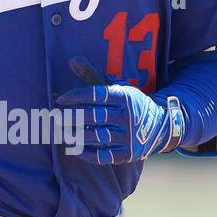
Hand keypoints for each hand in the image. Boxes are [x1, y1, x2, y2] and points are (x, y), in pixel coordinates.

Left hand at [55, 59, 183, 165]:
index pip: (97, 94)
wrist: (161, 126)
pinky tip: (75, 149)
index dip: (77, 96)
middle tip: (56, 118)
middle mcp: (127, 116)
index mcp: (124, 97)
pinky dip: (88, 154)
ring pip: (97, 136)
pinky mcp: (127, 153)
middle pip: (95, 116)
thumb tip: (71, 60)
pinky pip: (104, 156)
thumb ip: (93, 75)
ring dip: (77, 136)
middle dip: (72, 117)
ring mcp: (128, 136)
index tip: (60, 99)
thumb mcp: (117, 87)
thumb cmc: (130, 103)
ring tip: (62, 133)